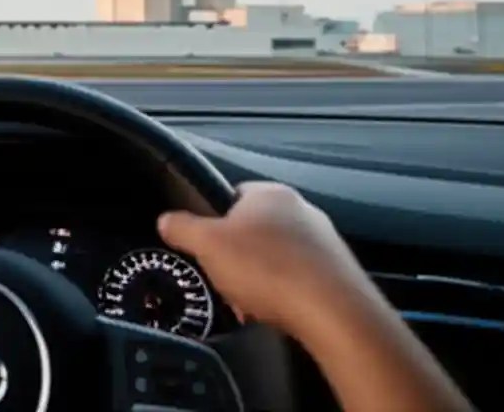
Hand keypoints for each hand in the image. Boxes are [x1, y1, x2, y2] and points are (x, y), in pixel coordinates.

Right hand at [158, 182, 372, 340]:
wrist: (332, 311)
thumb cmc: (267, 269)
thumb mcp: (208, 246)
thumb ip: (182, 228)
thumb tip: (165, 220)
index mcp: (270, 193)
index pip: (233, 196)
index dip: (214, 221)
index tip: (206, 248)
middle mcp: (302, 209)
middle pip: (254, 230)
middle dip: (237, 256)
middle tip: (224, 278)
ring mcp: (324, 240)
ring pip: (276, 257)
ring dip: (260, 278)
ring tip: (251, 301)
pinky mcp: (337, 271)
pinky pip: (299, 278)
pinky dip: (284, 293)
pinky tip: (277, 310)